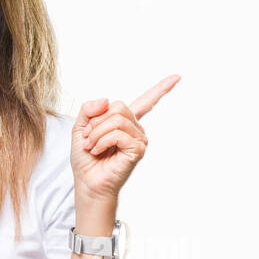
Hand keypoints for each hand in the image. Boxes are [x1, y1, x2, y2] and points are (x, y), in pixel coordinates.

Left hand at [71, 74, 179, 202]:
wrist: (87, 182)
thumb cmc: (86, 158)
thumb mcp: (80, 127)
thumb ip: (89, 109)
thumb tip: (107, 99)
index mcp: (125, 121)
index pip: (146, 101)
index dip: (161, 88)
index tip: (178, 77)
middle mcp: (136, 129)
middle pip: (118, 106)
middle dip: (97, 121)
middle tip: (88, 138)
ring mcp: (139, 139)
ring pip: (116, 119)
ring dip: (97, 132)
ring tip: (92, 146)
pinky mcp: (138, 150)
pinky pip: (118, 134)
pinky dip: (102, 141)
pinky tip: (98, 151)